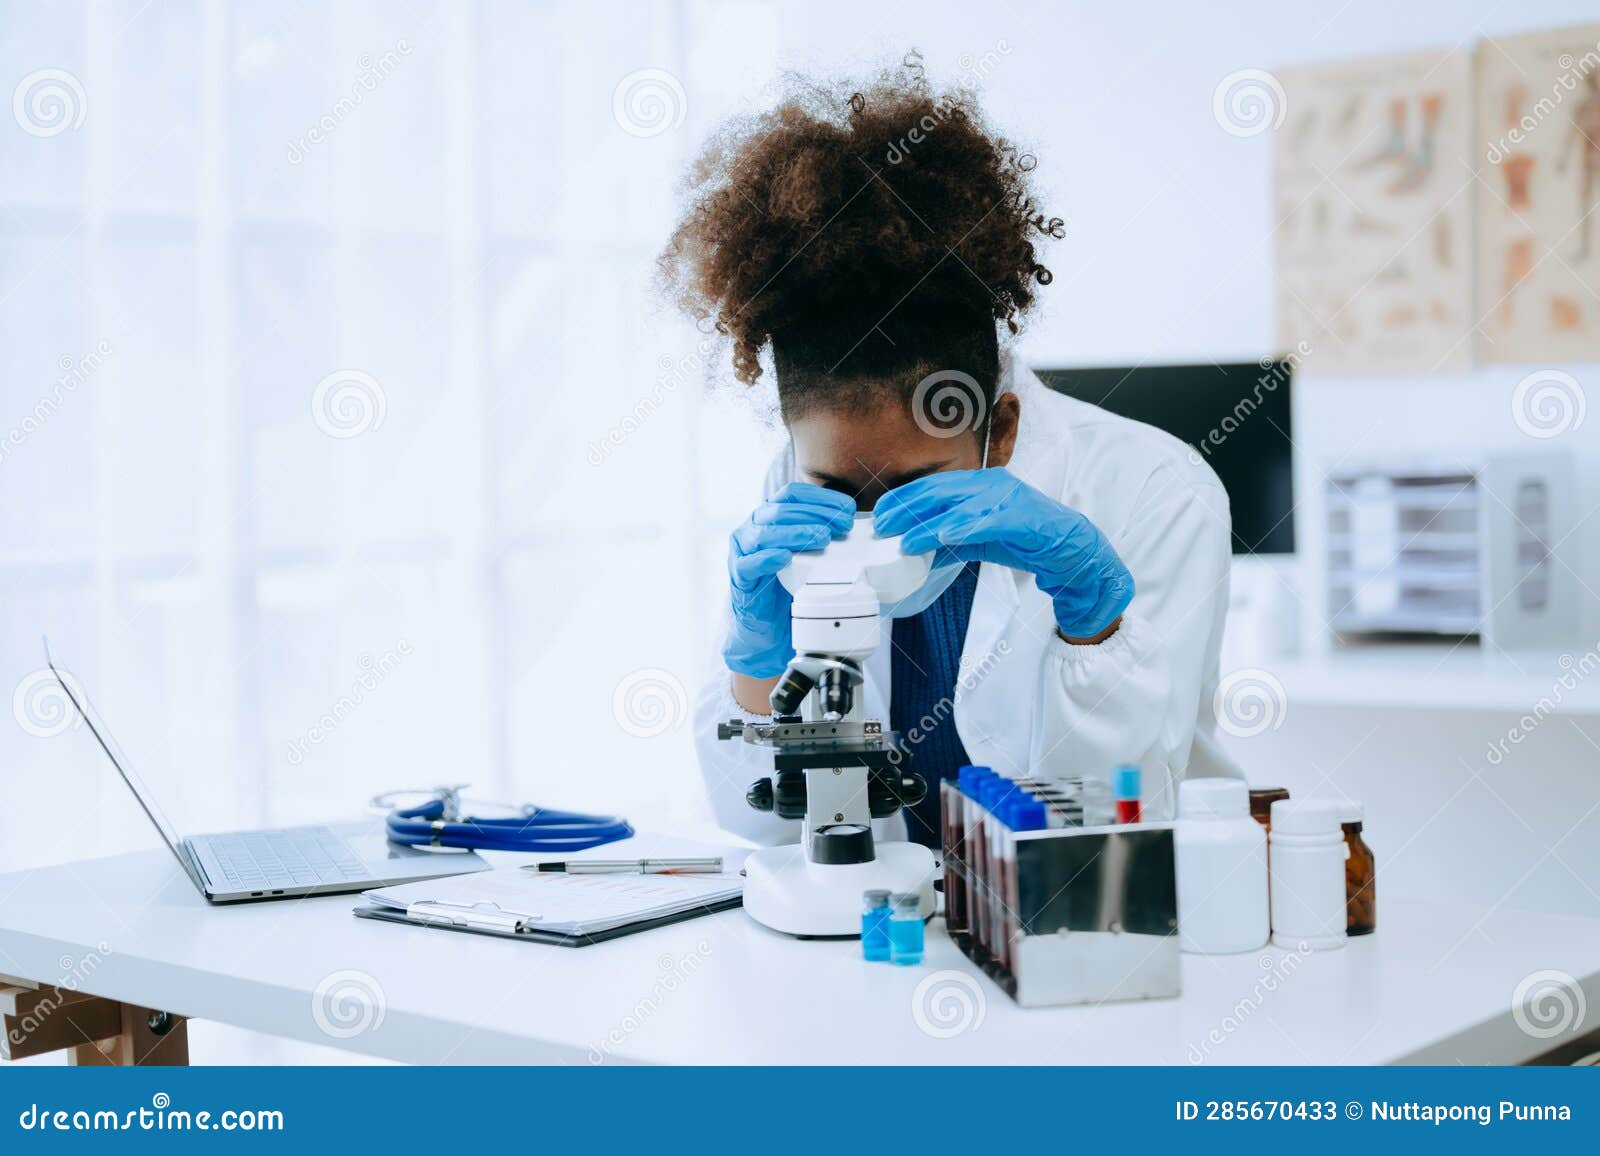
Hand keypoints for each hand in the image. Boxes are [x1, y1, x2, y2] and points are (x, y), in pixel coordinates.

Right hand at [724, 482, 854, 676]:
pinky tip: (786, 558)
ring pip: (765, 532)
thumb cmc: (791, 588)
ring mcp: (743, 551)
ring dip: (797, 532)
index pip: (792, 495)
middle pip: (780, 510)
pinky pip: (750, 563)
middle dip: (815, 514)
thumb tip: (856, 526)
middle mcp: (753, 529)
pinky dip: (768, 558)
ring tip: (822, 538)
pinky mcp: (740, 576)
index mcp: (770, 517)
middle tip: (842, 525)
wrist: (769, 629)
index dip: (821, 498)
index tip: (848, 510)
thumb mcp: (813, 558)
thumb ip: (825, 538)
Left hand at [873, 468, 1132, 639]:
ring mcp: (1005, 497)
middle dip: (905, 508)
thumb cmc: (1025, 540)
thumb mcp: (979, 540)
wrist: (1071, 550)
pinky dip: (962, 528)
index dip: (903, 499)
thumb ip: (951, 542)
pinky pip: (985, 521)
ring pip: (956, 507)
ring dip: (926, 524)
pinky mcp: (1020, 516)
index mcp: (978, 484)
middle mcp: (989, 484)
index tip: (879, 516)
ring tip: (903, 541)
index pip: (931, 486)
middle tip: (880, 527)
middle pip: (937, 491)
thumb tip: (918, 552)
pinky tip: (943, 537)